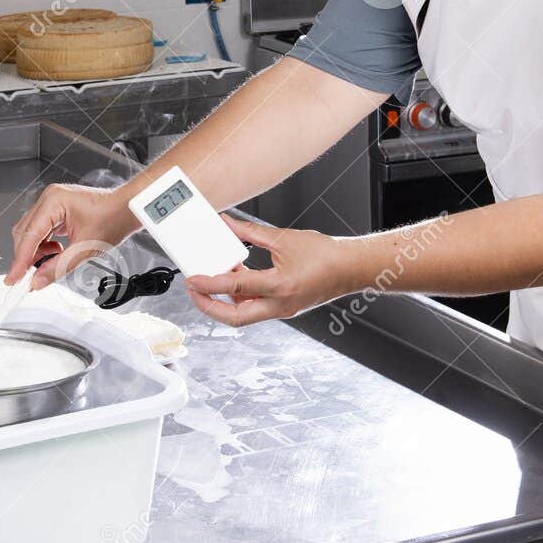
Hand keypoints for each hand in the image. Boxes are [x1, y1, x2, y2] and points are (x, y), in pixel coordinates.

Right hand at [8, 183, 136, 289]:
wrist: (127, 208)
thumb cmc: (113, 218)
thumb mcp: (84, 250)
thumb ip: (57, 267)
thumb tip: (37, 280)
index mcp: (54, 202)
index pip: (29, 235)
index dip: (19, 261)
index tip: (13, 279)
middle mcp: (49, 198)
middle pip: (24, 233)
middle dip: (28, 257)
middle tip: (32, 277)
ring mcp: (51, 202)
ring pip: (30, 232)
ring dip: (37, 251)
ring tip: (54, 259)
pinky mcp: (55, 208)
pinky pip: (40, 229)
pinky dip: (44, 245)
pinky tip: (57, 251)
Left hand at [184, 214, 359, 325]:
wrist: (351, 268)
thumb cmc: (325, 254)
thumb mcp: (283, 238)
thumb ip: (250, 233)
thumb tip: (227, 225)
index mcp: (280, 286)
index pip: (235, 287)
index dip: (209, 284)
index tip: (192, 280)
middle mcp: (280, 305)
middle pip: (234, 317)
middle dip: (209, 307)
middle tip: (194, 292)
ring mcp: (282, 310)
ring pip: (244, 315)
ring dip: (224, 301)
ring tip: (211, 280)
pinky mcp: (284, 308)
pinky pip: (255, 308)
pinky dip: (240, 297)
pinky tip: (235, 278)